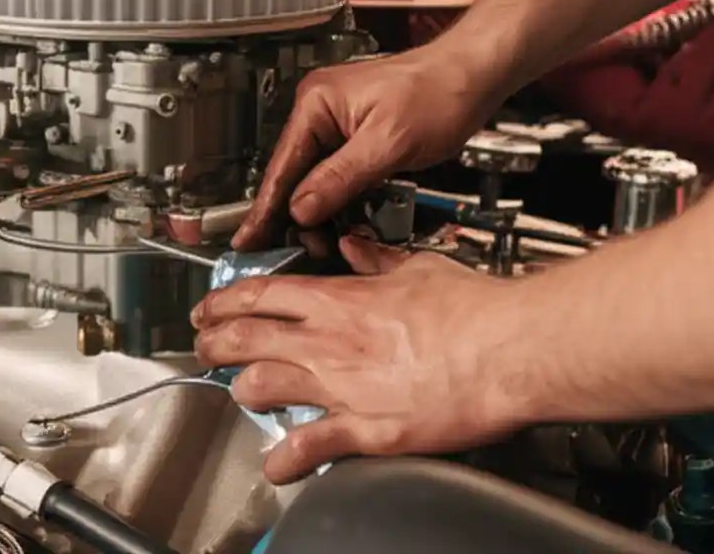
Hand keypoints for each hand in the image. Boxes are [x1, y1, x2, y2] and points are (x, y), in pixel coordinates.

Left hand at [192, 237, 536, 483]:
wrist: (509, 349)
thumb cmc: (476, 310)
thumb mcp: (419, 268)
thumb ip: (378, 260)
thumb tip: (357, 248)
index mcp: (341, 299)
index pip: (262, 294)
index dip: (224, 302)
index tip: (209, 308)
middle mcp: (330, 341)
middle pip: (247, 337)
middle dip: (214, 343)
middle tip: (204, 348)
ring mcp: (342, 387)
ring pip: (262, 385)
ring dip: (243, 390)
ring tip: (239, 393)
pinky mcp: (366, 429)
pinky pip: (309, 446)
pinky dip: (285, 458)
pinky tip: (275, 464)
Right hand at [232, 44, 503, 249]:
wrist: (473, 77)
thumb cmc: (438, 93)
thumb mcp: (386, 143)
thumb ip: (340, 178)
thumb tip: (301, 208)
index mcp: (316, 104)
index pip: (282, 166)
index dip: (265, 209)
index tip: (247, 240)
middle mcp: (319, 113)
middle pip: (294, 177)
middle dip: (294, 217)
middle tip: (292, 251)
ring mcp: (337, 126)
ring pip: (315, 182)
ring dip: (318, 215)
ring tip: (318, 246)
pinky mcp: (356, 140)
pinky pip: (336, 178)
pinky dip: (338, 204)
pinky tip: (338, 227)